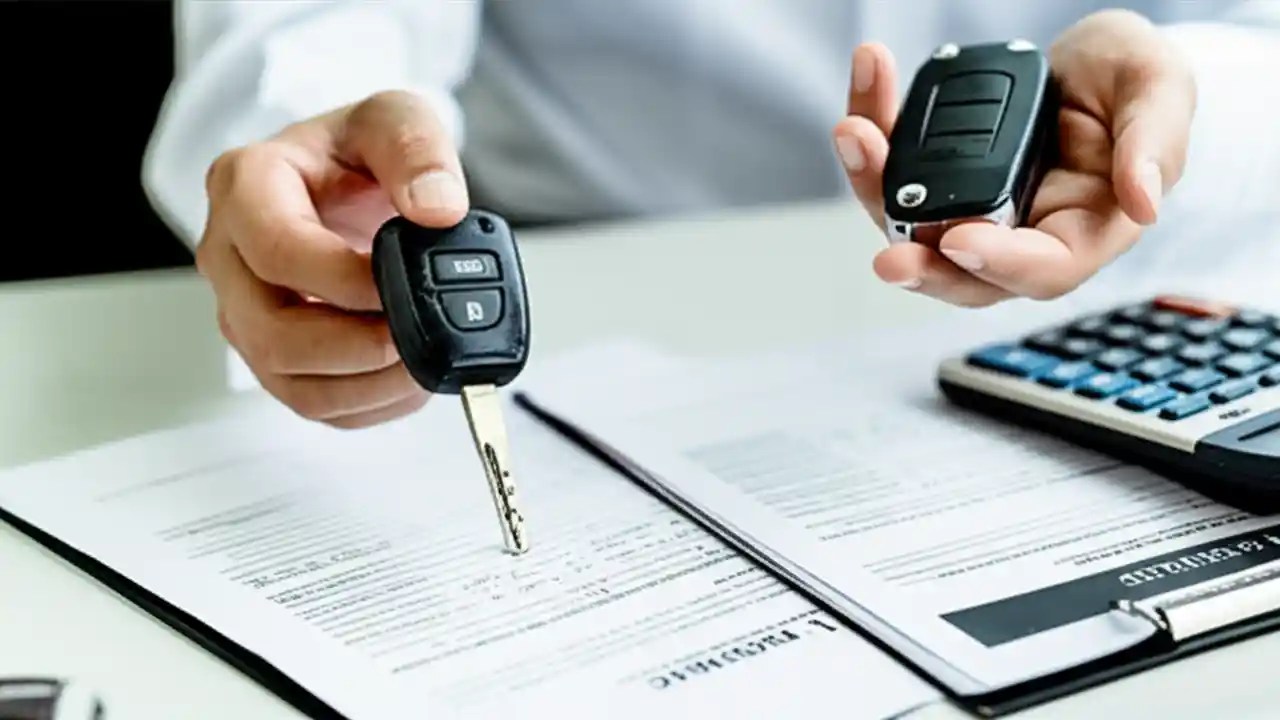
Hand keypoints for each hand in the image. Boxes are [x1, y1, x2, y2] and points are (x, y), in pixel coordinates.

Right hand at [197, 90, 468, 426]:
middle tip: (421, 333)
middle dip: (359, 347)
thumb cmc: (355, 151)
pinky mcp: (273, 356)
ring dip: (368, 385)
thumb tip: (439, 209)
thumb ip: (418, 150)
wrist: (346, 180)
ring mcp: (246, 312)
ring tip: (425, 358)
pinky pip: (313, 403)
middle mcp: (230, 257)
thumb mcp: (394, 117)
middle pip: (273, 333)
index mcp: (245, 186)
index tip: (402, 284)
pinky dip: (369, 403)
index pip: (278, 251)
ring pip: (290, 381)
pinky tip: (410, 377)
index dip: (345, 281)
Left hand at [833, 9, 1195, 306]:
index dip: (1001, 263)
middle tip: (888, 258)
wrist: (1088, 60)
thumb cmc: (1130, 83)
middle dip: (920, 264)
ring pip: (911, 222)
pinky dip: (873, 136)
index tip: (961, 240)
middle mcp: (1021, 232)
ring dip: (874, 184)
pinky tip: (866, 87)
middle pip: (962, 273)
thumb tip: (1146, 202)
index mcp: (1086, 227)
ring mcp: (971, 209)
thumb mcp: (1158, 91)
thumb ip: (1154, 142)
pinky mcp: (937, 180)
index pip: (1044, 268)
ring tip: (856, 129)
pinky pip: (894, 172)